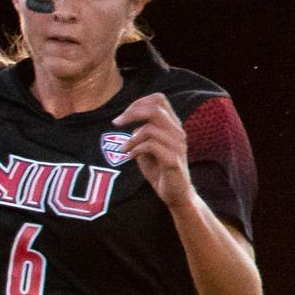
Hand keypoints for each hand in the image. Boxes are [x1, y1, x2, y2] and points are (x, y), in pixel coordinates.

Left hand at [112, 93, 193, 208]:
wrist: (176, 194)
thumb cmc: (160, 170)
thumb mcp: (148, 148)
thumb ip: (141, 133)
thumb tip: (128, 122)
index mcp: (173, 125)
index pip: (158, 99)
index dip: (138, 103)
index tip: (123, 116)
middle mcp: (177, 132)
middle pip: (155, 109)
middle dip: (131, 113)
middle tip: (116, 123)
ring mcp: (177, 145)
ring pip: (150, 129)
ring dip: (131, 138)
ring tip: (123, 149)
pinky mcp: (172, 160)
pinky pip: (151, 146)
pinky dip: (136, 149)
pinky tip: (129, 157)